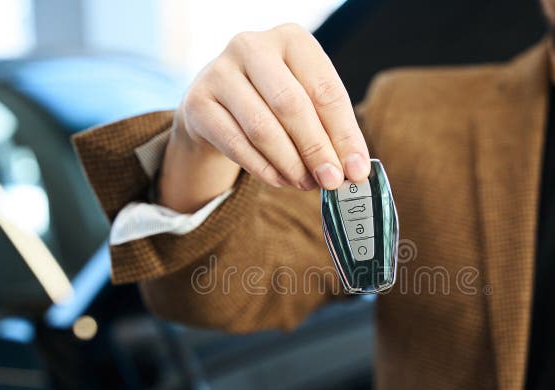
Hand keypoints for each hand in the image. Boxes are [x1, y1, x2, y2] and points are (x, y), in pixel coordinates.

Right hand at [162, 23, 369, 210]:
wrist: (216, 104)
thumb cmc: (272, 101)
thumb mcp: (306, 104)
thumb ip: (331, 131)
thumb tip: (354, 169)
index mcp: (291, 39)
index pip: (325, 90)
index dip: (344, 134)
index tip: (356, 169)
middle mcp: (252, 46)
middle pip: (292, 105)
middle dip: (316, 150)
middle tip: (332, 181)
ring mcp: (219, 72)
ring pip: (262, 128)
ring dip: (290, 164)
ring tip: (306, 184)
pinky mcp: (197, 102)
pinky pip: (236, 144)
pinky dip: (263, 169)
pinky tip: (281, 181)